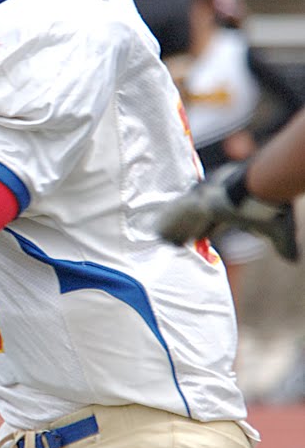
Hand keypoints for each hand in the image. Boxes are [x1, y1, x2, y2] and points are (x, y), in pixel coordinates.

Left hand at [158, 162, 299, 261]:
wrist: (263, 186)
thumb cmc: (272, 206)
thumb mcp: (278, 230)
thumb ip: (282, 245)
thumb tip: (293, 261)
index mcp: (231, 209)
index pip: (212, 221)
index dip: (202, 231)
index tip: (194, 240)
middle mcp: (215, 202)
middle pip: (194, 219)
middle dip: (183, 230)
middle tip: (170, 242)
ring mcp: (204, 199)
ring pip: (184, 217)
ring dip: (172, 228)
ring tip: (158, 237)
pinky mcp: (196, 200)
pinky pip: (177, 213)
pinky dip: (168, 223)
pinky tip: (156, 232)